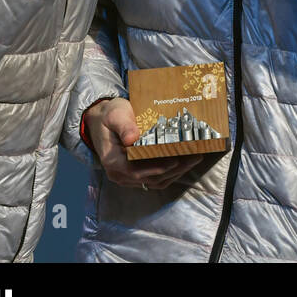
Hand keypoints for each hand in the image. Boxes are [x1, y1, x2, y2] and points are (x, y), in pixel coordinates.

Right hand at [83, 98, 202, 189]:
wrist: (101, 120)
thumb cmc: (109, 116)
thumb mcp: (115, 115)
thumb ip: (124, 126)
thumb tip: (132, 138)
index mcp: (113, 162)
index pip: (137, 171)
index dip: (157, 168)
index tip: (175, 161)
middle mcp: (120, 174)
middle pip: (150, 178)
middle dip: (175, 169)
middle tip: (195, 156)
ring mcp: (128, 176)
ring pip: (155, 181)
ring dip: (176, 172)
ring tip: (194, 158)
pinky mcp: (136, 173)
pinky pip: (155, 178)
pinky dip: (170, 173)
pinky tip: (185, 162)